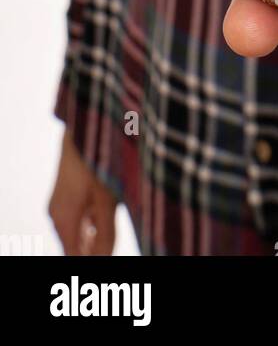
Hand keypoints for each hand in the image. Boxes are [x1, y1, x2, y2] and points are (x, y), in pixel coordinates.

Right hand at [48, 128, 116, 254]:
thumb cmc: (98, 159)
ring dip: (94, 234)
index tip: (109, 253)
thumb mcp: (107, 199)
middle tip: (113, 241)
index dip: (92, 258)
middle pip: (75, 246)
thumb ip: (106, 233)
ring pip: (77, 231)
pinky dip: (92, 221)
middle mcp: (57, 214)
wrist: (86, 126)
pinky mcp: (67, 193)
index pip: (74, 256)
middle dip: (94, 248)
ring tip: (112, 226)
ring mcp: (60, 203)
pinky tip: (107, 214)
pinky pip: (78, 216)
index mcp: (63, 220)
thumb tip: (105, 259)